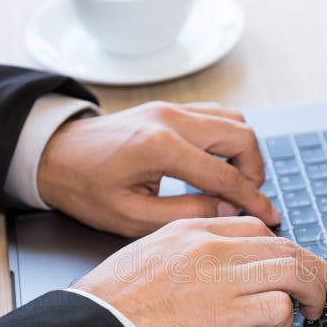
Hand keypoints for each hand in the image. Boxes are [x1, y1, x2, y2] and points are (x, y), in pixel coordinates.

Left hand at [38, 101, 279, 236]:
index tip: (270, 218)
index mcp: (160, 147)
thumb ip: (185, 215)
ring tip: (233, 183)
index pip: (225, 174)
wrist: (56, 154)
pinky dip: (228, 139)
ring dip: (243, 152)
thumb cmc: (85, 188)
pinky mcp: (170, 108)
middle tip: (247, 200)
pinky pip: (216, 115)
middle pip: (241, 135)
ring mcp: (171, 108)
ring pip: (233, 120)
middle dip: (254, 171)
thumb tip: (228, 210)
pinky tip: (217, 164)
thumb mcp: (132, 217)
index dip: (253, 200)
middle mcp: (171, 119)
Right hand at [73, 217, 326, 326]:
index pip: (256, 228)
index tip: (300, 261)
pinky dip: (283, 321)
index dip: (287, 247)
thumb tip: (220, 272)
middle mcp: (211, 245)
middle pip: (284, 246)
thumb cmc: (112, 303)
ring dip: (312, 293)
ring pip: (292, 270)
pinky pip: (278, 307)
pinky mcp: (226, 311)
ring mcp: (221, 275)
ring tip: (314, 310)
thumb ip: (188, 255)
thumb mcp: (149, 258)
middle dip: (316, 267)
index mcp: (191, 228)